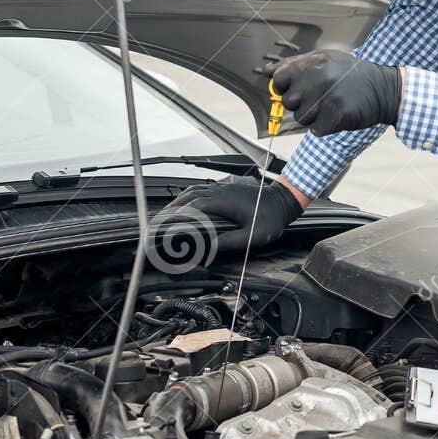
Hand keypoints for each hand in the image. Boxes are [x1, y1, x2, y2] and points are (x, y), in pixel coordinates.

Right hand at [151, 176, 302, 257]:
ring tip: (163, 217)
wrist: (282, 201)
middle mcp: (218, 192)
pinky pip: (198, 191)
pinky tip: (181, 207)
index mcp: (223, 202)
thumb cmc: (270, 218)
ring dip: (175, 204)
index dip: (175, 217)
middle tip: (155, 224)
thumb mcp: (252, 236)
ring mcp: (220, 189)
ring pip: (190, 193)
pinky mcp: (222, 190)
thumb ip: (229, 241)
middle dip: (169, 211)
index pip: (192, 208)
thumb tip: (209, 248)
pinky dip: (185, 199)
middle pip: (186, 199)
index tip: (162, 226)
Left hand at [272, 51, 401, 134]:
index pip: (279, 79)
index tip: (293, 89)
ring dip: (313, 117)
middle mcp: (318, 79)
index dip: (283, 88)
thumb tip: (269, 72)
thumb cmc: (351, 74)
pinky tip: (337, 115)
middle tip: (320, 97)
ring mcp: (327, 99)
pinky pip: (316, 130)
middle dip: (301, 103)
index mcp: (314, 63)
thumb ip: (296, 64)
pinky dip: (325, 127)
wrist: (384, 88)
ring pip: (302, 118)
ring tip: (330, 105)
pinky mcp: (335, 117)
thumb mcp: (326, 59)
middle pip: (289, 102)